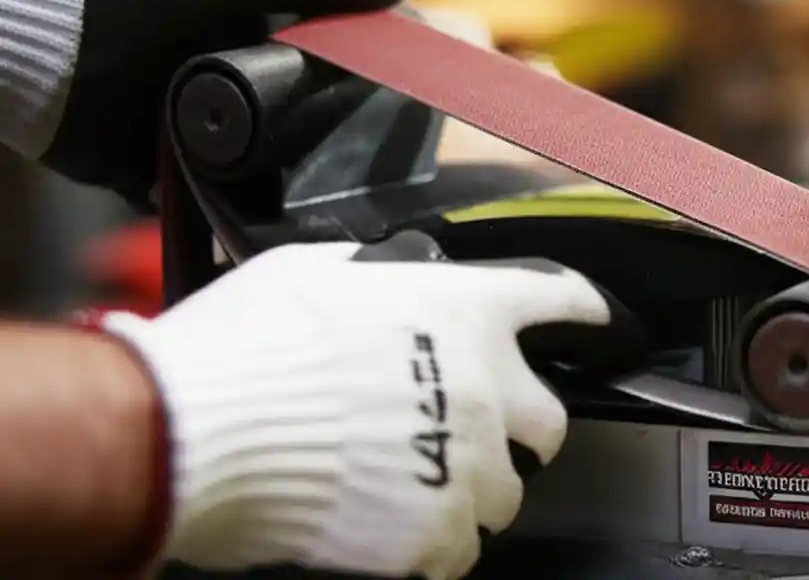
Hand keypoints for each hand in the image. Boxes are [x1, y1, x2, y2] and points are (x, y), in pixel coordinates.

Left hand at [0, 0, 411, 201]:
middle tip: (393, 147)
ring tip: (350, 189)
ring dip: (305, 165)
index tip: (420, 75)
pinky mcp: (172, 157)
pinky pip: (229, 185)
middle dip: (349, 117)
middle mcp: (234, 51)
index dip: (378, 43)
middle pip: (315, 89)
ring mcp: (203, 106)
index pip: (336, 19)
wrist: (30, 54)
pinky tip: (290, 214)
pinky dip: (251, 200)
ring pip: (279, 144)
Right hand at [102, 242, 611, 579]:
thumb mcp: (316, 273)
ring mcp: (465, 464)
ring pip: (507, 493)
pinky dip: (430, 543)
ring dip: (470, 489)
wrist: (196, 429)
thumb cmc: (246, 343)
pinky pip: (458, 549)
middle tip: (472, 431)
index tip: (599, 325)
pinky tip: (385, 523)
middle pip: (550, 420)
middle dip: (520, 428)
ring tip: (409, 483)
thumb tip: (386, 278)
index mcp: (464, 311)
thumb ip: (379, 277)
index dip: (587, 313)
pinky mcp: (434, 532)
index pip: (562, 302)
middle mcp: (484, 387)